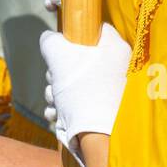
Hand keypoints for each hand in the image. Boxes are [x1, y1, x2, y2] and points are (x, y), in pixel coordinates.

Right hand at [38, 22, 129, 165]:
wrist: (99, 138)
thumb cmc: (82, 91)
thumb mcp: (59, 56)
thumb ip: (51, 41)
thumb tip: (49, 38)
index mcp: (115, 49)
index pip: (95, 28)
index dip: (73, 34)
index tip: (61, 45)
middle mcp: (117, 68)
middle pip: (79, 58)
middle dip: (57, 72)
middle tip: (54, 80)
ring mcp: (111, 91)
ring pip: (74, 83)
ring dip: (56, 92)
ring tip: (55, 102)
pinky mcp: (104, 111)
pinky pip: (79, 102)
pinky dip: (64, 108)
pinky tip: (57, 116)